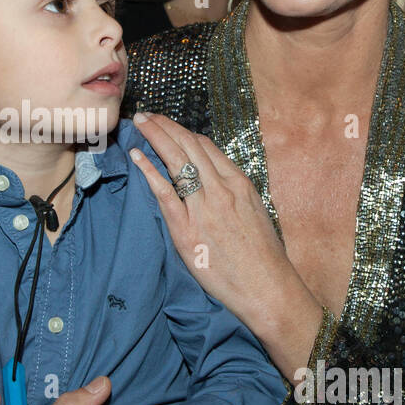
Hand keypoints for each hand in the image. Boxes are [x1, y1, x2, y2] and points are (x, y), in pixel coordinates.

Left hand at [129, 111, 324, 375]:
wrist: (268, 289)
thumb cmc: (265, 259)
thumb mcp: (256, 215)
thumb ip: (235, 196)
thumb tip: (219, 183)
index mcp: (240, 184)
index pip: (207, 147)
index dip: (185, 132)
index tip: (170, 125)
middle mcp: (222, 189)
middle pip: (189, 146)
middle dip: (166, 126)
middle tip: (148, 116)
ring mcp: (204, 208)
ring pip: (177, 160)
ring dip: (155, 136)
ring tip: (140, 123)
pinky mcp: (187, 230)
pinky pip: (165, 192)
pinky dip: (149, 170)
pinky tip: (136, 155)